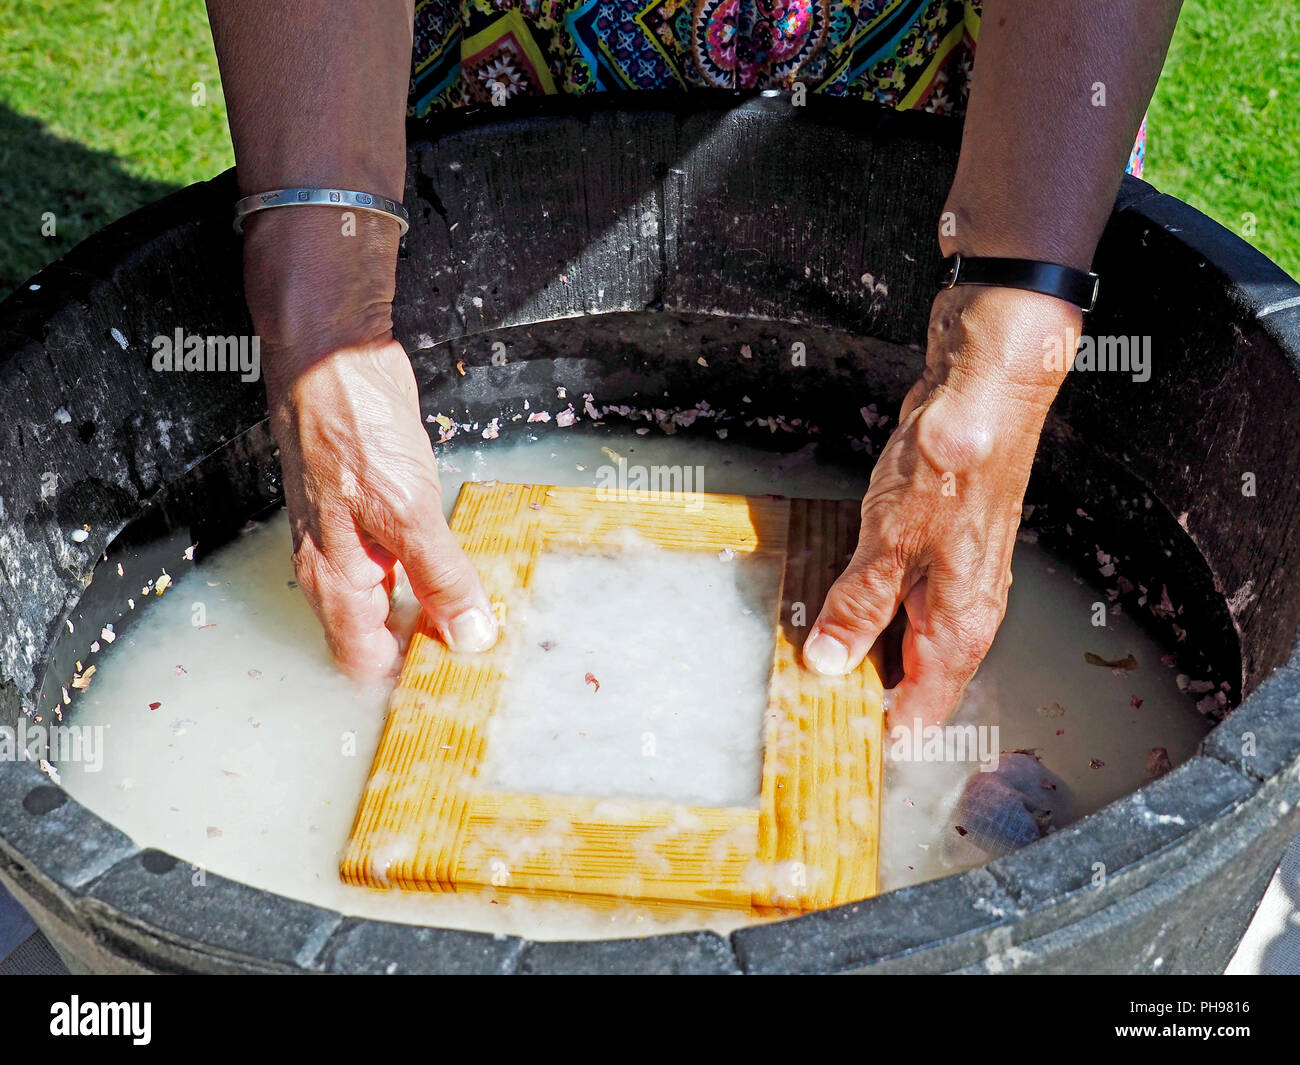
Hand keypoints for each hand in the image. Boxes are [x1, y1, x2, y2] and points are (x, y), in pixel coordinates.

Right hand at [245, 210, 495, 678]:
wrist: (333, 357)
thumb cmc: (351, 428)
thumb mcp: (407, 511)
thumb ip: (441, 577)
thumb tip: (470, 636)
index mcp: (337, 579)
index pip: (364, 660)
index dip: (408, 676)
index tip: (462, 682)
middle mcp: (340, 567)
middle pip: (380, 633)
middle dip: (430, 646)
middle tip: (489, 650)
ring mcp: (356, 537)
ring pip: (395, 595)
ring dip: (438, 607)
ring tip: (490, 615)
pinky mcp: (377, 508)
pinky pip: (406, 557)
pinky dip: (437, 569)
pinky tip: (469, 566)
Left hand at [802, 286, 1078, 724]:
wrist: (980, 395)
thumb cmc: (951, 465)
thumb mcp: (889, 545)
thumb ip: (858, 607)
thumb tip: (828, 661)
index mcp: (960, 625)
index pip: (921, 710)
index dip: (877, 734)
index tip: (830, 750)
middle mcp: (962, 612)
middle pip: (912, 680)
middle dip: (861, 698)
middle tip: (804, 711)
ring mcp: (949, 582)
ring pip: (903, 641)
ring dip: (860, 655)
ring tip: (808, 670)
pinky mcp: (933, 552)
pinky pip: (898, 602)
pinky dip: (865, 614)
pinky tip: (830, 612)